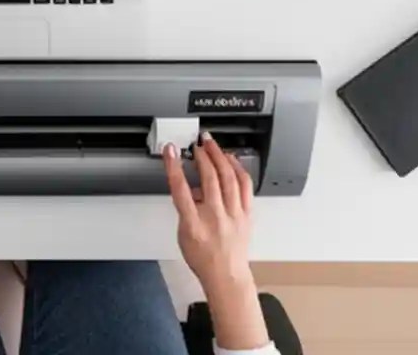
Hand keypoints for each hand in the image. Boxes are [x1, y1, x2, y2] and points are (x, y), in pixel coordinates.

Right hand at [164, 133, 268, 350]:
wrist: (225, 275)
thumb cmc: (203, 257)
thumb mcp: (182, 234)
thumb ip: (186, 208)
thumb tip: (194, 187)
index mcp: (194, 224)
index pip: (181, 190)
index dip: (174, 167)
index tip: (171, 150)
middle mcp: (215, 217)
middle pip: (209, 178)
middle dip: (202, 155)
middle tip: (197, 143)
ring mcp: (233, 215)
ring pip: (229, 178)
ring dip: (220, 157)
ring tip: (213, 146)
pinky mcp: (246, 214)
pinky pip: (245, 185)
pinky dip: (238, 169)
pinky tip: (232, 160)